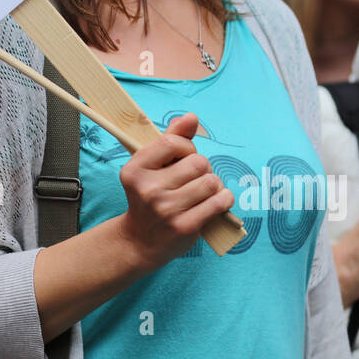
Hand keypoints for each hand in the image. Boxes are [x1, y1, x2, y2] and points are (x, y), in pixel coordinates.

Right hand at [115, 113, 233, 271]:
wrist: (141, 241)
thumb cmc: (150, 196)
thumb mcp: (151, 166)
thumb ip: (171, 139)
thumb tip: (191, 118)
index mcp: (135, 169)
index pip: (173, 142)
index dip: (186, 148)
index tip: (182, 159)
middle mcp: (147, 189)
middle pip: (198, 162)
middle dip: (202, 167)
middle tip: (194, 179)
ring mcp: (166, 210)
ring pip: (211, 181)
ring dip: (213, 185)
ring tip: (203, 192)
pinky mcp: (184, 227)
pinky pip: (219, 202)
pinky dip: (224, 199)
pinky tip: (216, 202)